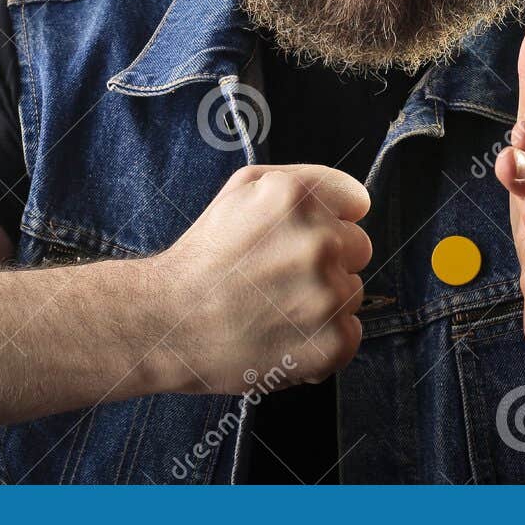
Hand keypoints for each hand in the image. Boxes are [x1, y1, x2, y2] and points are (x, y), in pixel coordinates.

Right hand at [148, 164, 369, 393]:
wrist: (166, 322)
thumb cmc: (204, 256)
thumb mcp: (242, 189)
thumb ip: (302, 181)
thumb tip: (357, 203)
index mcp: (297, 198)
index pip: (354, 203)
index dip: (329, 221)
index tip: (301, 240)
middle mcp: (319, 241)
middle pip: (358, 249)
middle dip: (328, 261)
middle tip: (281, 278)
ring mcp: (328, 295)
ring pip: (352, 293)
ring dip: (325, 302)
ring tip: (276, 309)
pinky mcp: (331, 342)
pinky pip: (351, 334)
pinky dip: (324, 340)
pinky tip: (285, 336)